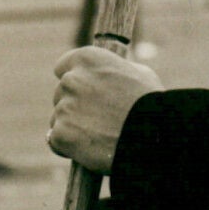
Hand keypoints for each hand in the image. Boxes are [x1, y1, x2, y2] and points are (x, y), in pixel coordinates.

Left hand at [48, 46, 161, 173]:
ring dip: (72, 128)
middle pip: (61, 94)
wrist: (154, 137)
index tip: (81, 93)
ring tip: (98, 138)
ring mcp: (64, 107)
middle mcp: (72, 79)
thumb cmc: (152, 105)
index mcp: (88, 59)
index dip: (75, 81)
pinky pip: (55, 141)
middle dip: (74, 106)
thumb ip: (116, 71)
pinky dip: (67, 147)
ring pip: (58, 119)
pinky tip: (87, 150)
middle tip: (96, 121)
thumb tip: (111, 77)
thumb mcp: (139, 75)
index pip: (63, 67)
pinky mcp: (61, 134)